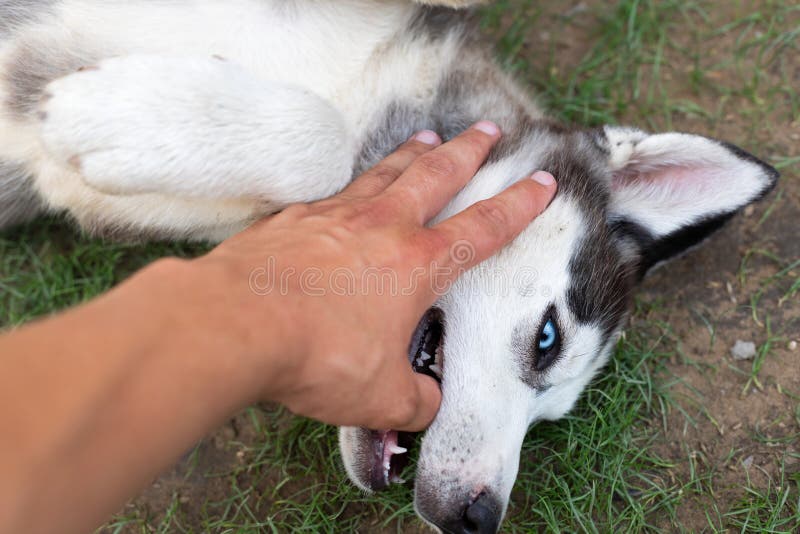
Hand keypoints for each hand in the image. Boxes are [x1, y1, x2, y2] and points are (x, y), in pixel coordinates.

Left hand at [194, 121, 556, 430]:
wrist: (233, 324)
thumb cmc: (315, 356)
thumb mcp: (380, 396)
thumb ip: (414, 402)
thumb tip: (427, 406)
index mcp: (416, 266)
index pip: (483, 228)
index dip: (518, 205)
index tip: (542, 181)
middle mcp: (381, 229)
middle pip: (436, 176)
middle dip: (468, 151)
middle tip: (490, 129)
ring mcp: (333, 217)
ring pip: (384, 174)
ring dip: (411, 154)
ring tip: (427, 136)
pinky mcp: (291, 220)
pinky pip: (332, 193)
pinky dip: (352, 184)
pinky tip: (348, 187)